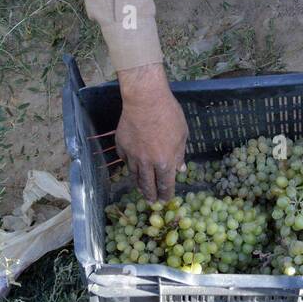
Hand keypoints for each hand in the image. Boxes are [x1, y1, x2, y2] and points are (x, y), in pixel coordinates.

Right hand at [115, 62, 187, 201]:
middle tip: (151, 201)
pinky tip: (132, 166)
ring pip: (135, 175)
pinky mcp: (121, 146)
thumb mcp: (182, 134)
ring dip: (139, 184)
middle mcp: (147, 163)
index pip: (166, 185)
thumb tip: (180, 169)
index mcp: (165, 162)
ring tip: (142, 188)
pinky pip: (126, 160)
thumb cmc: (168, 114)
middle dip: (151, 195)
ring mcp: (132, 156)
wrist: (145, 99)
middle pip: (148, 185)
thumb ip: (179, 154)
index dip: (166, 194)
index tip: (165, 200)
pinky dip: (130, 165)